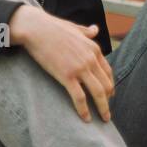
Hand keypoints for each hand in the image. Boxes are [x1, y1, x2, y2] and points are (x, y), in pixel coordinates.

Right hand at [8, 6, 114, 121]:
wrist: (36, 28)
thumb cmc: (52, 27)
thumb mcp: (74, 28)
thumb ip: (86, 32)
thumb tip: (95, 29)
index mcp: (94, 48)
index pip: (108, 72)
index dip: (110, 86)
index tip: (109, 96)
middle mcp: (90, 59)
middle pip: (106, 85)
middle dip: (108, 101)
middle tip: (106, 111)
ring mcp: (79, 68)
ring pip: (98, 93)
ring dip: (103, 109)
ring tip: (104, 119)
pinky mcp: (67, 76)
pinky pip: (80, 97)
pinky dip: (84, 110)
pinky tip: (86, 118)